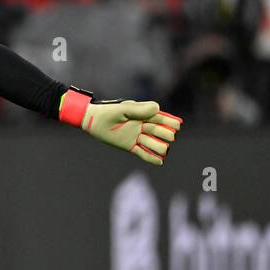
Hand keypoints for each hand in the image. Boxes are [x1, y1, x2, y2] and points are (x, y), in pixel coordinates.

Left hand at [60, 89, 181, 165]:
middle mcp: (141, 126)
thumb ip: (140, 109)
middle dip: (165, 134)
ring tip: (164, 150)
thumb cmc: (108, 112)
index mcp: (142, 114)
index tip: (177, 125)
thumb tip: (158, 108)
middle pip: (158, 131)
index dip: (169, 122)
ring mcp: (136, 137)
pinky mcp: (130, 146)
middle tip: (170, 136)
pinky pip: (143, 153)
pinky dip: (151, 158)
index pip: (159, 119)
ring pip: (152, 143)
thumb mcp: (124, 109)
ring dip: (159, 147)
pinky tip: (160, 161)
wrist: (92, 121)